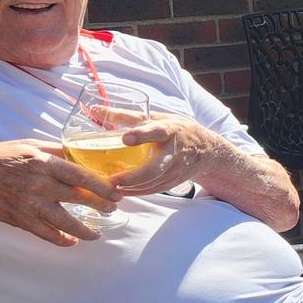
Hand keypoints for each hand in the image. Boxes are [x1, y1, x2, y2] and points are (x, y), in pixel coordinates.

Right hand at [0, 139, 116, 246]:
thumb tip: (80, 155)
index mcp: (43, 163)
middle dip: (100, 205)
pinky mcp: (20, 219)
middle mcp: (39, 184)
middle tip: (112, 209)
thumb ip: (55, 151)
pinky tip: (72, 241)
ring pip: (65, 221)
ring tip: (96, 233)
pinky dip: (61, 239)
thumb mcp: (30, 145)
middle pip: (77, 198)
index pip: (80, 175)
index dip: (101, 185)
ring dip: (84, 229)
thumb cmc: (1, 157)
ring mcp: (30, 204)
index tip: (116, 191)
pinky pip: (46, 234)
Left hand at [107, 114, 228, 196]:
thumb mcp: (156, 118)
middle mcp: (174, 152)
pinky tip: (121, 191)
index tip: (126, 138)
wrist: (207, 150)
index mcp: (171, 131)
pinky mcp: (173, 182)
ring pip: (152, 184)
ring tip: (109, 187)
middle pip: (154, 169)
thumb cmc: (177, 130)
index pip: (157, 132)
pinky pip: (153, 190)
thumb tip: (96, 110)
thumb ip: (126, 116)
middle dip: (132, 177)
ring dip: (131, 188)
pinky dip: (136, 192)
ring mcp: (175, 170)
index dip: (142, 135)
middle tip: (112, 180)